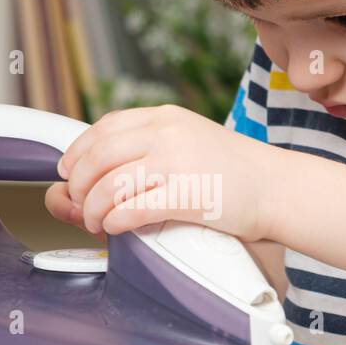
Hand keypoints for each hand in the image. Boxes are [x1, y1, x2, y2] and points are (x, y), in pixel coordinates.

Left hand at [43, 104, 278, 240]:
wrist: (278, 187)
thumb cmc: (235, 171)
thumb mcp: (190, 140)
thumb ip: (150, 146)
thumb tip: (99, 168)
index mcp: (165, 117)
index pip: (104, 127)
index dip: (78, 151)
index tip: (68, 170)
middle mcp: (167, 133)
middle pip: (99, 156)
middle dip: (79, 185)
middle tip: (79, 205)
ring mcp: (177, 162)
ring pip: (109, 184)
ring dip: (93, 208)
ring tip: (97, 222)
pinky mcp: (187, 195)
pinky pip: (133, 209)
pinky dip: (115, 221)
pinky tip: (115, 228)